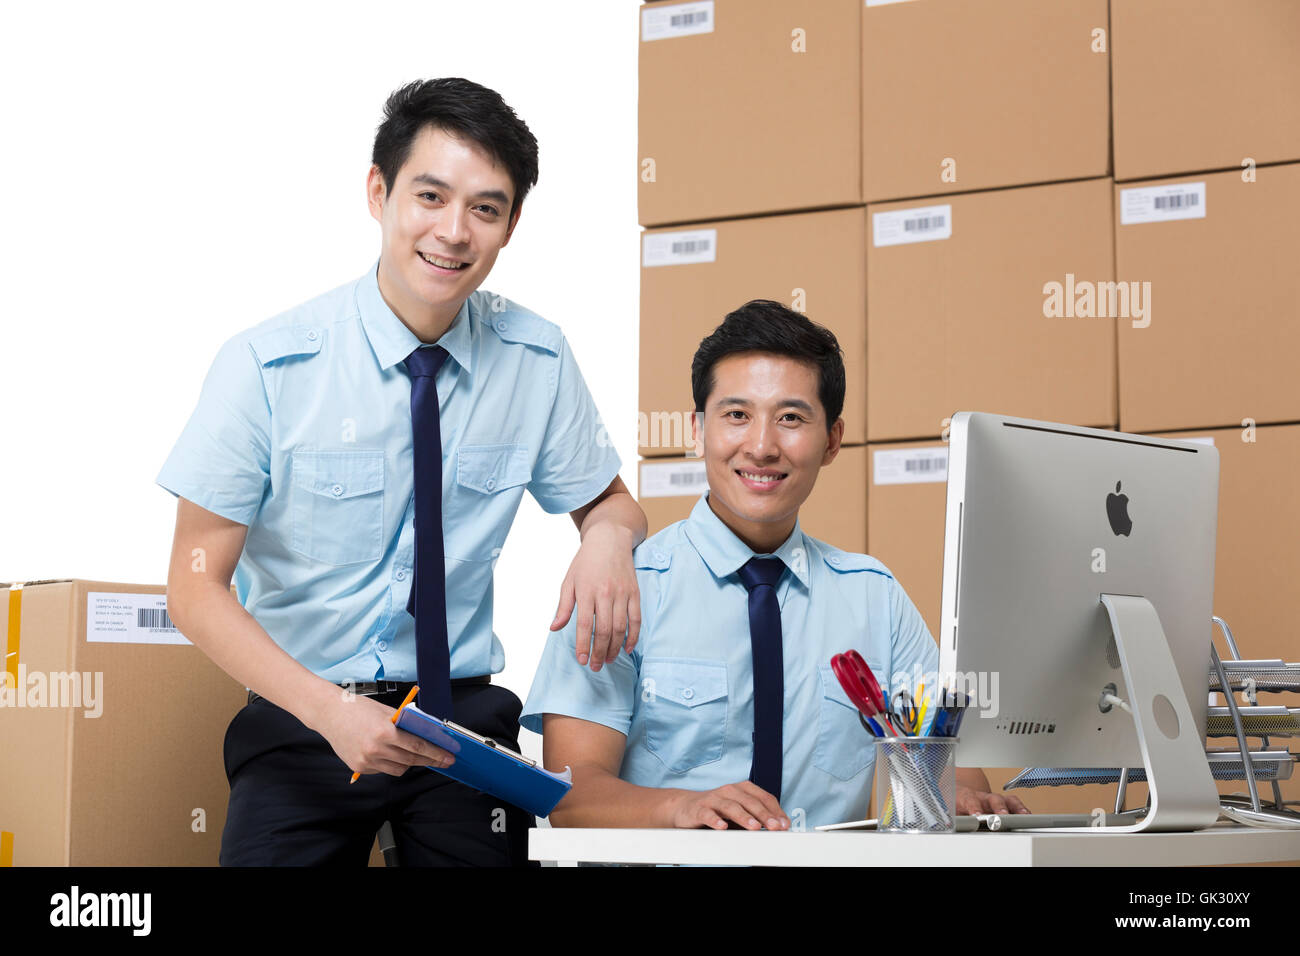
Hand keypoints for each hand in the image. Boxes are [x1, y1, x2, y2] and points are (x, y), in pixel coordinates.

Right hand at [313, 692, 456, 776]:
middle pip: (411, 760)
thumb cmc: (358, 708)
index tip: (448, 756)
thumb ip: (406, 723)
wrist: (329, 713)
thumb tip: (427, 733)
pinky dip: (391, 764)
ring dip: (410, 763)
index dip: (436, 753)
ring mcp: (367, 760)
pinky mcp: (359, 768)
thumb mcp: (387, 712)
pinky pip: (384, 770)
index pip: (418, 746)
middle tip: (443, 760)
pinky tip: (390, 754)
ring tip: (416, 755)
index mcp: (385, 731)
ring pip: (399, 769)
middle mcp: (376, 749)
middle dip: (430, 760)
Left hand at [551, 523, 640, 671]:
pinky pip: (636, 619)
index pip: (584, 624)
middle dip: (600, 652)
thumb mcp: (569, 581)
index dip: (583, 645)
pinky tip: (627, 648)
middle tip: (596, 666)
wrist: (610, 539)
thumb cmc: (586, 561)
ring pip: (620, 628)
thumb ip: (563, 607)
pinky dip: (633, 636)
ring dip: (615, 648)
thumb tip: (554, 628)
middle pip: (604, 630)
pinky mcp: (634, 593)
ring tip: (609, 660)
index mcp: (586, 591)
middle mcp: (605, 593)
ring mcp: (622, 593)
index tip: (582, 660)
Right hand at [671, 781, 789, 830]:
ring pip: (731, 806)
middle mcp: (729, 790)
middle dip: (764, 815)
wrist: (686, 806)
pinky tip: (722, 827)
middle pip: (750, 802)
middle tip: (775, 827)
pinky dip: (715, 820)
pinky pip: (708, 814)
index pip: (763, 797)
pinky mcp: (699, 808)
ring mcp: (714, 799)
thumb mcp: (740, 811)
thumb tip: (780, 827)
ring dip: (744, 817)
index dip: (775, 811)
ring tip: (755, 827)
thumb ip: (757, 816)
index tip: (784, 824)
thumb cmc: (718, 810)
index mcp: (742, 789)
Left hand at [955, 785, 1029, 814]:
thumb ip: (952, 817)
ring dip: (1015, 808)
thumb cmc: (956, 803)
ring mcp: (994, 799)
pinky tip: (1027, 817)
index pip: (970, 800)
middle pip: (993, 799)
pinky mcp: (1003, 803)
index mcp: (967, 797)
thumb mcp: (950, 810)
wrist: (961, 794)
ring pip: (1006, 800)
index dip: (974, 807)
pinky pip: (1014, 804)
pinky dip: (1022, 810)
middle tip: (1002, 816)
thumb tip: (949, 824)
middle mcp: (982, 797)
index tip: (977, 815)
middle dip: (999, 807)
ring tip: (1022, 816)